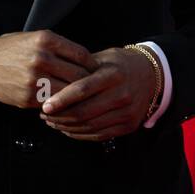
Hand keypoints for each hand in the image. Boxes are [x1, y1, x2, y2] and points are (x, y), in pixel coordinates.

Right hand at [0, 30, 97, 108]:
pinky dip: (60, 104)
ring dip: (76, 97)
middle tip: (94, 88)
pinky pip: (53, 103)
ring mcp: (34, 79)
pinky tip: (62, 103)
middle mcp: (41, 58)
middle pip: (79, 75)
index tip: (96, 72)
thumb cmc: (10, 49)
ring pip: (69, 92)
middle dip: (88, 83)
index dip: (93, 65)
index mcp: (45, 39)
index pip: (82, 55)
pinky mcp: (27, 97)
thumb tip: (87, 61)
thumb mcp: (33, 37)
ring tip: (81, 98)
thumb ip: (58, 47)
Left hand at [39, 47, 158, 141]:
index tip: (45, 106)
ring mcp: (127, 112)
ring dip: (67, 127)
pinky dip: (80, 134)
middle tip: (44, 115)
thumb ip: (80, 69)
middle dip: (60, 116)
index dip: (62, 99)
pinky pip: (99, 135)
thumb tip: (51, 81)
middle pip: (85, 112)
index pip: (83, 89)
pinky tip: (67, 128)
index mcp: (113, 75)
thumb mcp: (102, 59)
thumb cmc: (119, 64)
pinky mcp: (128, 125)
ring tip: (52, 122)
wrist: (151, 75)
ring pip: (90, 126)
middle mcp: (122, 95)